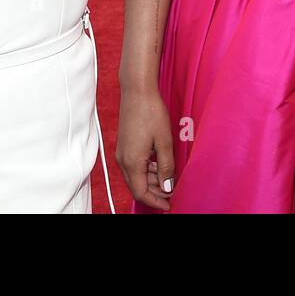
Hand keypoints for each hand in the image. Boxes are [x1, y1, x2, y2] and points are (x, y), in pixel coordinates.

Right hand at [116, 85, 174, 211]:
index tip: (169, 204)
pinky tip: (159, 164)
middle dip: (155, 193)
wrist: (137, 91)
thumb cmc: (150, 112)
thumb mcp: (164, 141)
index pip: (141, 193)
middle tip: (172, 193)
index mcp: (132, 163)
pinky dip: (147, 170)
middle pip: (137, 187)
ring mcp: (122, 153)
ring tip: (169, 178)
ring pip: (136, 176)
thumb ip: (166, 166)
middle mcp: (123, 161)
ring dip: (152, 181)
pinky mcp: (124, 145)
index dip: (156, 201)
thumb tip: (167, 186)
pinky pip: (134, 165)